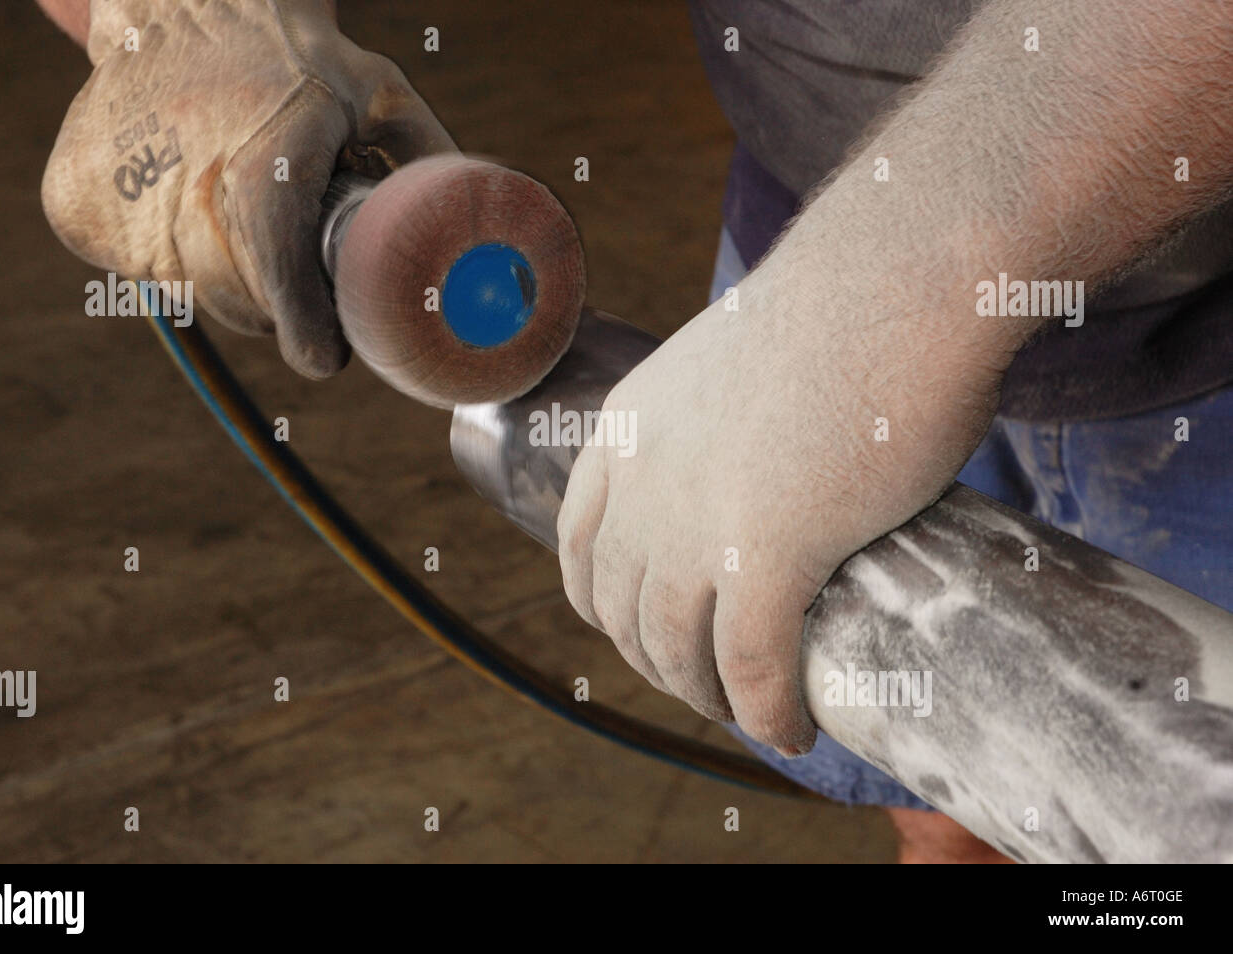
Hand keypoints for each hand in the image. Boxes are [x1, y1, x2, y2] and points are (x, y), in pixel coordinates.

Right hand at [42, 0, 454, 376]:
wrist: (178, 4)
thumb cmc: (293, 58)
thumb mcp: (379, 96)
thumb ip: (428, 167)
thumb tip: (475, 244)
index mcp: (260, 165)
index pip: (277, 273)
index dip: (304, 324)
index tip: (326, 357)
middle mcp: (178, 188)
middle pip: (241, 304)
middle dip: (278, 303)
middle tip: (297, 264)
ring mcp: (116, 203)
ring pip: (189, 293)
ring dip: (225, 278)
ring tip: (241, 211)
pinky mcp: (72, 209)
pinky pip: (139, 271)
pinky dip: (170, 256)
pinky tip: (188, 203)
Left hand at [557, 254, 1004, 753]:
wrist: (889, 280)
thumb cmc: (841, 306)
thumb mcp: (738, 359)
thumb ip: (725, 415)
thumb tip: (769, 450)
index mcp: (624, 431)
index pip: (580, 546)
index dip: (608, 607)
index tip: (647, 633)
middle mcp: (638, 484)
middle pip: (622, 610)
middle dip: (659, 662)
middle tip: (709, 685)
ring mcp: (690, 525)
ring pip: (678, 651)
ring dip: (709, 698)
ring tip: (747, 714)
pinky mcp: (764, 556)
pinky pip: (752, 669)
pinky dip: (766, 713)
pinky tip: (789, 731)